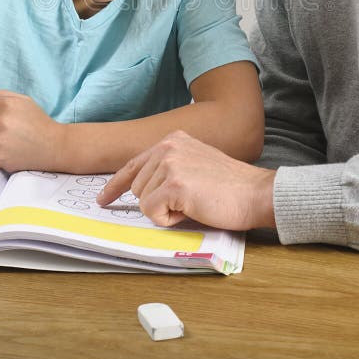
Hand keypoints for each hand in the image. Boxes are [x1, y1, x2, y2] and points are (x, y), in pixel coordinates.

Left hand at [0, 90, 64, 172]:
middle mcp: (1, 120)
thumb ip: (2, 96)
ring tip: (14, 142)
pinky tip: (14, 152)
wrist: (55, 146)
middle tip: (11, 131)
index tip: (7, 120)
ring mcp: (0, 140)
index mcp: (6, 103)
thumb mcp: (24, 102)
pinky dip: (0, 155)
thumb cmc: (39, 122)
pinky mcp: (1, 157)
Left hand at [96, 131, 276, 230]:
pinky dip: (169, 219)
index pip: (134, 164)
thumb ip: (169, 168)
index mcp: (173, 139)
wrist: (255, 193)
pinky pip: (153, 212)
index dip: (116, 184)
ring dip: (165, 211)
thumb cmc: (229, 187)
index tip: (103, 198)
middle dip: (157, 202)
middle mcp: (168, 146)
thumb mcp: (194, 163)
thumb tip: (141, 189)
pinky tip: (191, 208)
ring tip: (193, 202)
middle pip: (137, 187)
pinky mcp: (174, 184)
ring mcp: (170, 163)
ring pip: (143, 201)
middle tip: (189, 200)